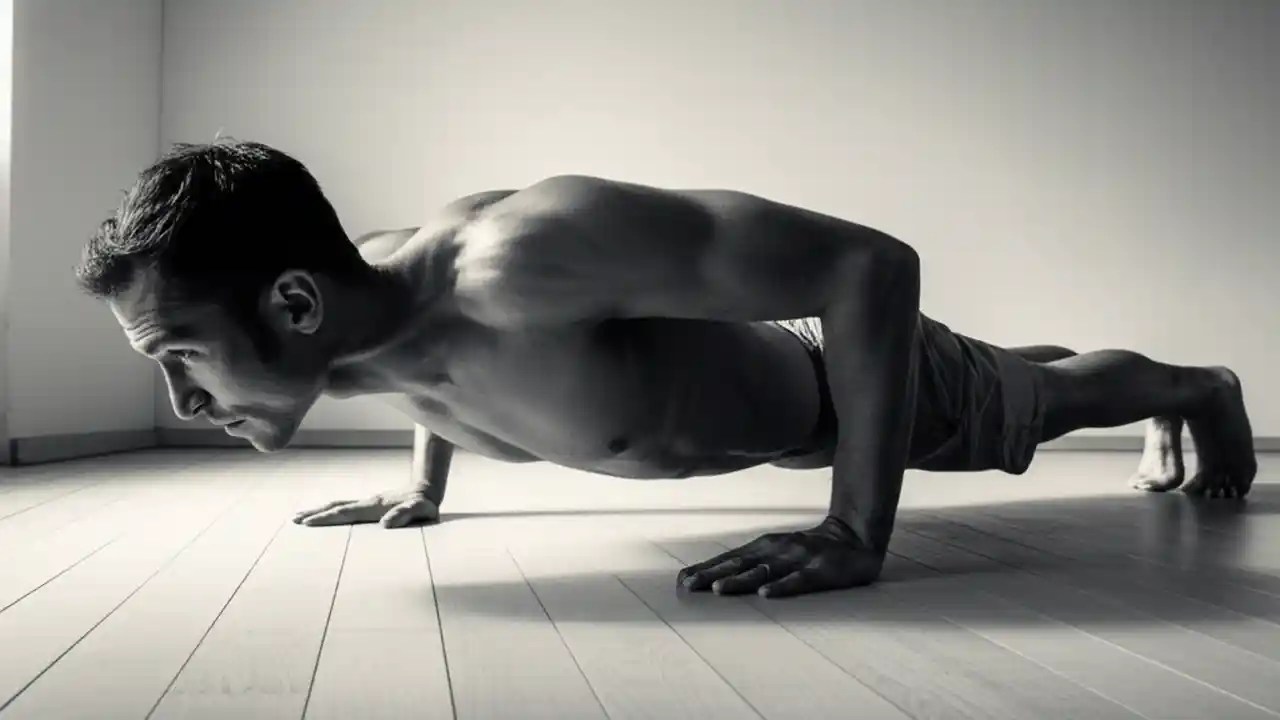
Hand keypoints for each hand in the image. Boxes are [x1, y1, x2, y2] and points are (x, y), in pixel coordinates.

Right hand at [292, 489, 439, 527]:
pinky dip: (331, 511)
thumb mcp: (420, 510)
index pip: (345, 513)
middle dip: (315, 513)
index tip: (307, 523)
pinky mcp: (370, 505)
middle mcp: (367, 502)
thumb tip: (385, 524)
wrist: (427, 489)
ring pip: (339, 505)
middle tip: (294, 520)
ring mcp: (368, 502)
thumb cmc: (425, 504)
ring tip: (301, 517)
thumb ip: (405, 515)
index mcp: (374, 507)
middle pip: (336, 506)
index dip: (326, 518)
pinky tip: (326, 515)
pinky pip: (346, 507)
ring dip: (320, 510)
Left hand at [677, 517, 883, 597]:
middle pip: (739, 563)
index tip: (681, 580)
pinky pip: (798, 580)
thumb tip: (714, 578)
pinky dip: (781, 586)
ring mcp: (798, 558)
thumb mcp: (776, 552)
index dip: (705, 568)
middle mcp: (776, 549)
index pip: (729, 558)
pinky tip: (765, 594)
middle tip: (689, 586)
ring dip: (739, 580)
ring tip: (718, 590)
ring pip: (764, 571)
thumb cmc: (807, 550)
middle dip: (712, 574)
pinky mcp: (820, 570)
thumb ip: (750, 563)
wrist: (854, 538)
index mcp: (763, 547)